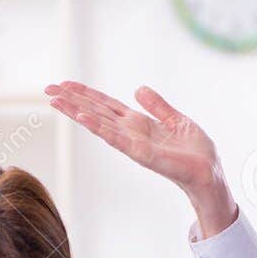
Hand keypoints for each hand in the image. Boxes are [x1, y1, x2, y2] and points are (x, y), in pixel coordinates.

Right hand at [44, 81, 238, 236]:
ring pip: (98, 123)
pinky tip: (82, 117)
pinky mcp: (141, 153)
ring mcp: (132, 144)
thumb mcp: (177, 120)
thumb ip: (157, 106)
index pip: (106, 106)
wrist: (209, 173)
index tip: (64, 84)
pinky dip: (98, 127)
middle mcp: (130, 133)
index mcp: (137, 124)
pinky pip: (116, 137)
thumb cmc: (195, 152)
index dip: (85, 94)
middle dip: (72, 100)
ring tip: (55, 100)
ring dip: (76, 112)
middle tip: (47, 88)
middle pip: (95, 112)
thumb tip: (138, 89)